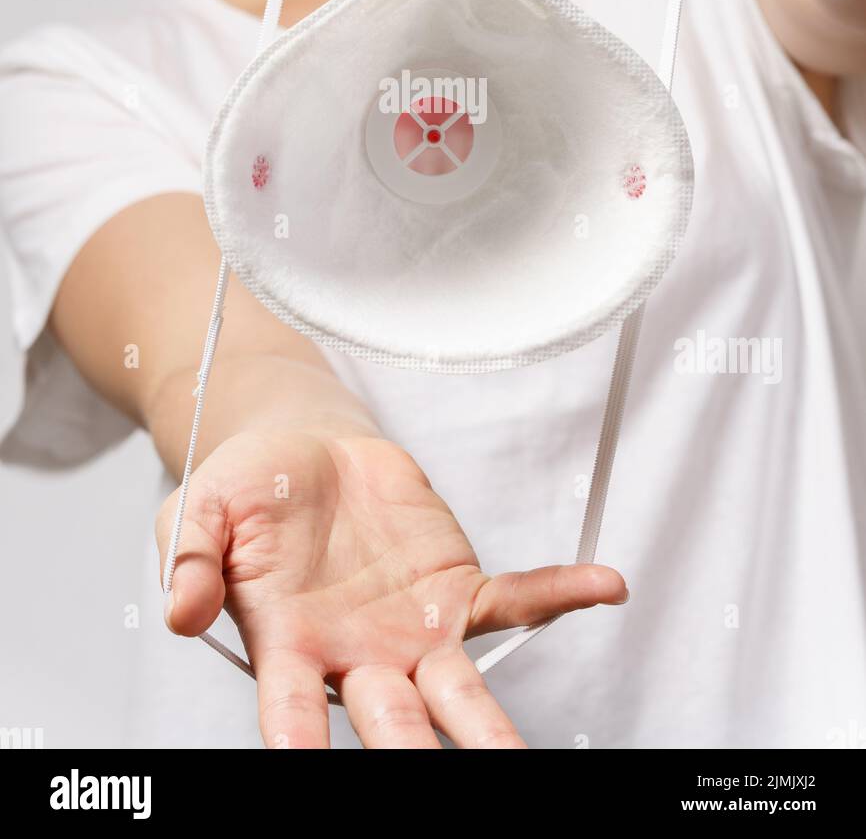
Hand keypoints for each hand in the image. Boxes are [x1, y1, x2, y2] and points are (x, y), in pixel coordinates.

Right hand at [158, 427, 627, 748]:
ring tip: (521, 764)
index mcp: (286, 644)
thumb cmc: (250, 489)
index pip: (290, 707)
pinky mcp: (454, 589)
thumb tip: (179, 611)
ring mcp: (412, 630)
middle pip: (390, 722)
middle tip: (434, 779)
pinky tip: (603, 586)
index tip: (303, 766)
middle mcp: (355, 655)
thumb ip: (189, 559)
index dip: (298, 741)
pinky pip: (511, 598)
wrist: (305, 446)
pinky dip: (557, 593)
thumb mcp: (198, 510)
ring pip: (459, 692)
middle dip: (413, 757)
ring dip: (493, 729)